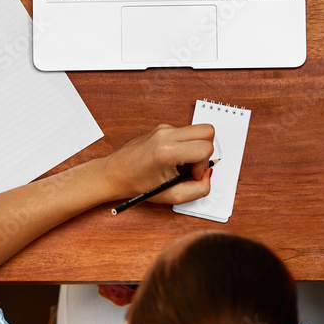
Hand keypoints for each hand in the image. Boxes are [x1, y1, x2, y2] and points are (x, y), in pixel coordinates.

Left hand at [100, 124, 214, 204]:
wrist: (115, 174)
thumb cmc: (137, 184)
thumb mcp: (172, 196)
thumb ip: (198, 189)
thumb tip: (208, 177)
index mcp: (168, 151)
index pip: (205, 148)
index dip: (203, 165)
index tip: (192, 174)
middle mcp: (166, 135)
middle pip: (207, 131)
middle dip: (205, 151)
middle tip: (192, 166)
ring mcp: (163, 128)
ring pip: (197, 130)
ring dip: (195, 148)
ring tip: (181, 163)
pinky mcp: (161, 128)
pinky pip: (185, 132)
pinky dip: (185, 145)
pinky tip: (173, 159)